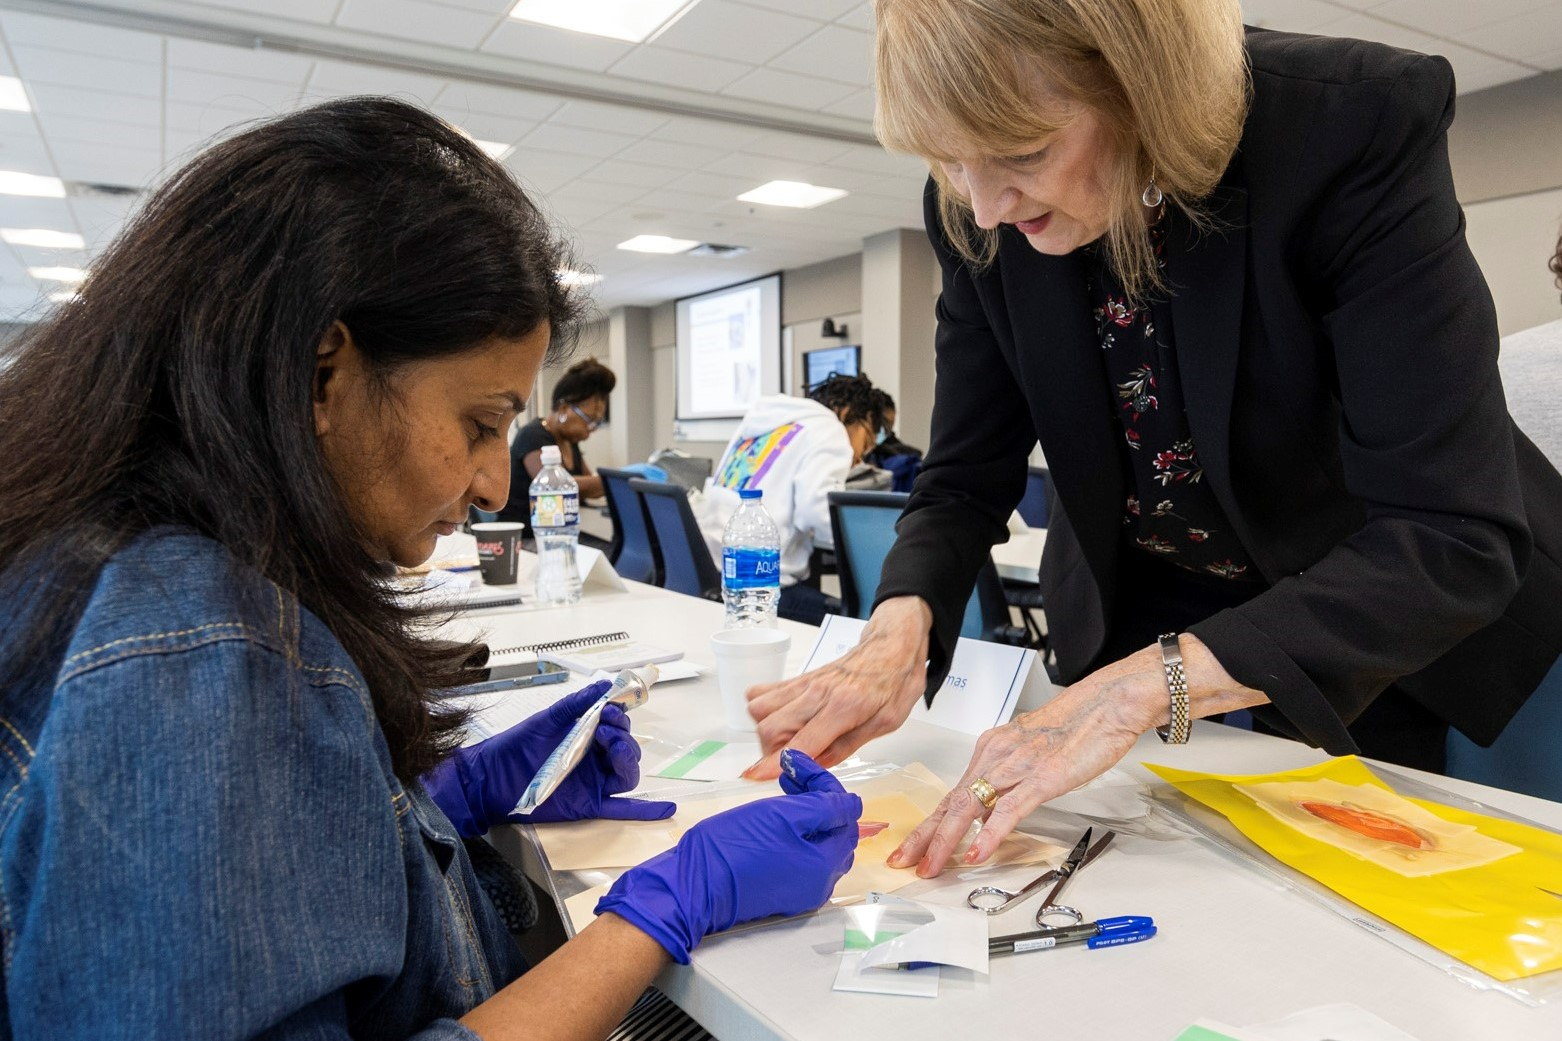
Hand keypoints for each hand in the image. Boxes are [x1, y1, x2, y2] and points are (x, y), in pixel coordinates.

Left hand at [422, 680, 674, 836]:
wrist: (490, 778)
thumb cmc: (516, 746)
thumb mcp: (547, 720)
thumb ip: (576, 704)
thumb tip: (605, 685)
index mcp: (588, 736)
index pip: (619, 727)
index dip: (621, 718)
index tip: (610, 711)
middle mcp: (595, 759)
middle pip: (628, 751)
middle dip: (623, 738)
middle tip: (603, 731)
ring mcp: (594, 783)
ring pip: (627, 775)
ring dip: (628, 760)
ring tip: (612, 750)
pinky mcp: (588, 805)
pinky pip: (620, 809)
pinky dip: (645, 810)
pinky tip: (666, 808)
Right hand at [595, 749, 861, 963]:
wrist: (691, 887)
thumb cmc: (732, 847)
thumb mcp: (781, 815)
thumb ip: (823, 807)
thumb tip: (852, 804)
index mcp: (826, 864)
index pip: (844, 812)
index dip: (822, 782)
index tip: (793, 763)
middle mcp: (821, 883)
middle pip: (835, 829)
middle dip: (817, 798)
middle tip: (788, 778)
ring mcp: (801, 891)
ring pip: (819, 843)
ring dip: (807, 815)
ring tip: (780, 796)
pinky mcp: (781, 892)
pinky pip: (802, 857)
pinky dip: (796, 834)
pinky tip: (775, 822)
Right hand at [742, 597, 931, 778]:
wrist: (892, 645)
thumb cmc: (895, 683)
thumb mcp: (886, 723)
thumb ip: (847, 745)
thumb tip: (815, 766)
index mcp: (844, 707)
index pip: (801, 742)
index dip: (776, 763)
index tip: (757, 777)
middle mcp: (817, 693)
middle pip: (770, 727)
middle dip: (772, 753)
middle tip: (793, 761)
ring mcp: (805, 684)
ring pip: (760, 709)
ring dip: (767, 732)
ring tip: (790, 741)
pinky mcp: (799, 678)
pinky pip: (763, 692)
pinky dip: (764, 711)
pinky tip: (784, 720)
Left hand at [888, 637, 1266, 876]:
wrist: (1108, 704)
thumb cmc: (1078, 727)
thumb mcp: (1032, 752)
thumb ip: (1010, 779)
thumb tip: (994, 808)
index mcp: (992, 749)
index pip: (953, 793)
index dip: (930, 823)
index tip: (914, 846)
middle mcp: (995, 755)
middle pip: (951, 802)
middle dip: (925, 836)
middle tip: (905, 861)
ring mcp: (1016, 767)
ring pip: (970, 807)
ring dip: (946, 841)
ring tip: (931, 866)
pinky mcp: (1040, 778)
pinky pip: (1008, 810)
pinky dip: (989, 835)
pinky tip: (976, 853)